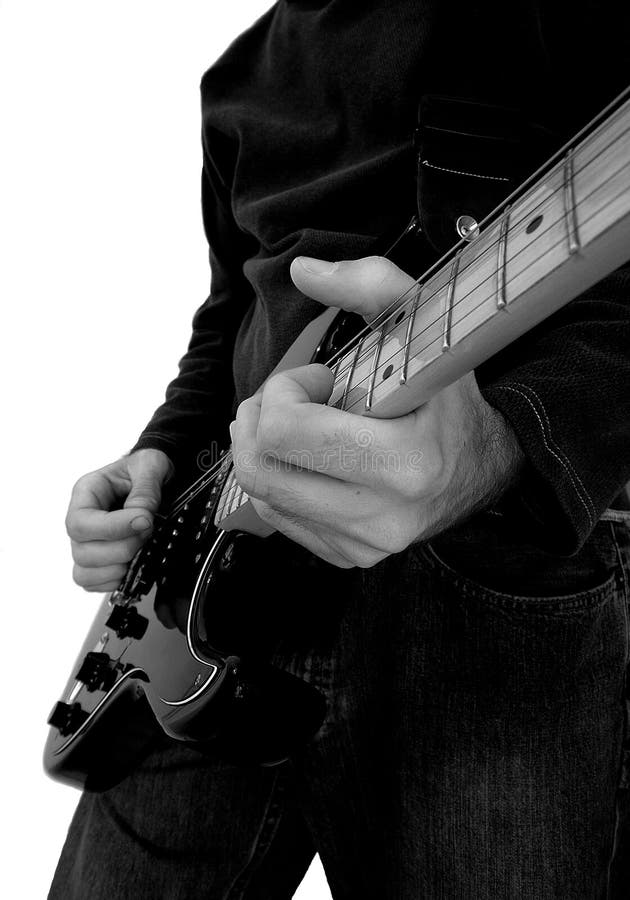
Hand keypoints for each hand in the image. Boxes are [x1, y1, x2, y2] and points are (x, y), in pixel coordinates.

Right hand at [66, 448, 172, 590]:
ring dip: (117, 568)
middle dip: (121, 549)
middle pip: (81, 551)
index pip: (80, 522)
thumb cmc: (146, 467)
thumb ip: (145, 490)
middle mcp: (82, 519)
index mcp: (86, 493)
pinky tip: (133, 565)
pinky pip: (92, 582)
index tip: (144, 522)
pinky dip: (113, 581)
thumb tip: (140, 518)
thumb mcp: (150, 466)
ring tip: (140, 550)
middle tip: (147, 535)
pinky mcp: (99, 559)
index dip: (112, 529)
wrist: (156, 476)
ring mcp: (88, 542)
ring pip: (84, 571)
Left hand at [231, 256, 522, 567]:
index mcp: (404, 463)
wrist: (485, 466)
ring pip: (261, 495)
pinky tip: (307, 458)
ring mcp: (364, 544)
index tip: (316, 379)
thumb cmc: (450, 397)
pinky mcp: (350, 556)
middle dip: (257, 420)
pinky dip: (278, 479)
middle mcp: (382, 516)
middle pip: (261, 468)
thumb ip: (371, 284)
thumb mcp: (426, 328)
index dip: (284, 391)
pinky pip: (278, 518)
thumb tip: (302, 270)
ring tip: (296, 424)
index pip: (287, 432)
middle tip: (285, 398)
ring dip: (262, 448)